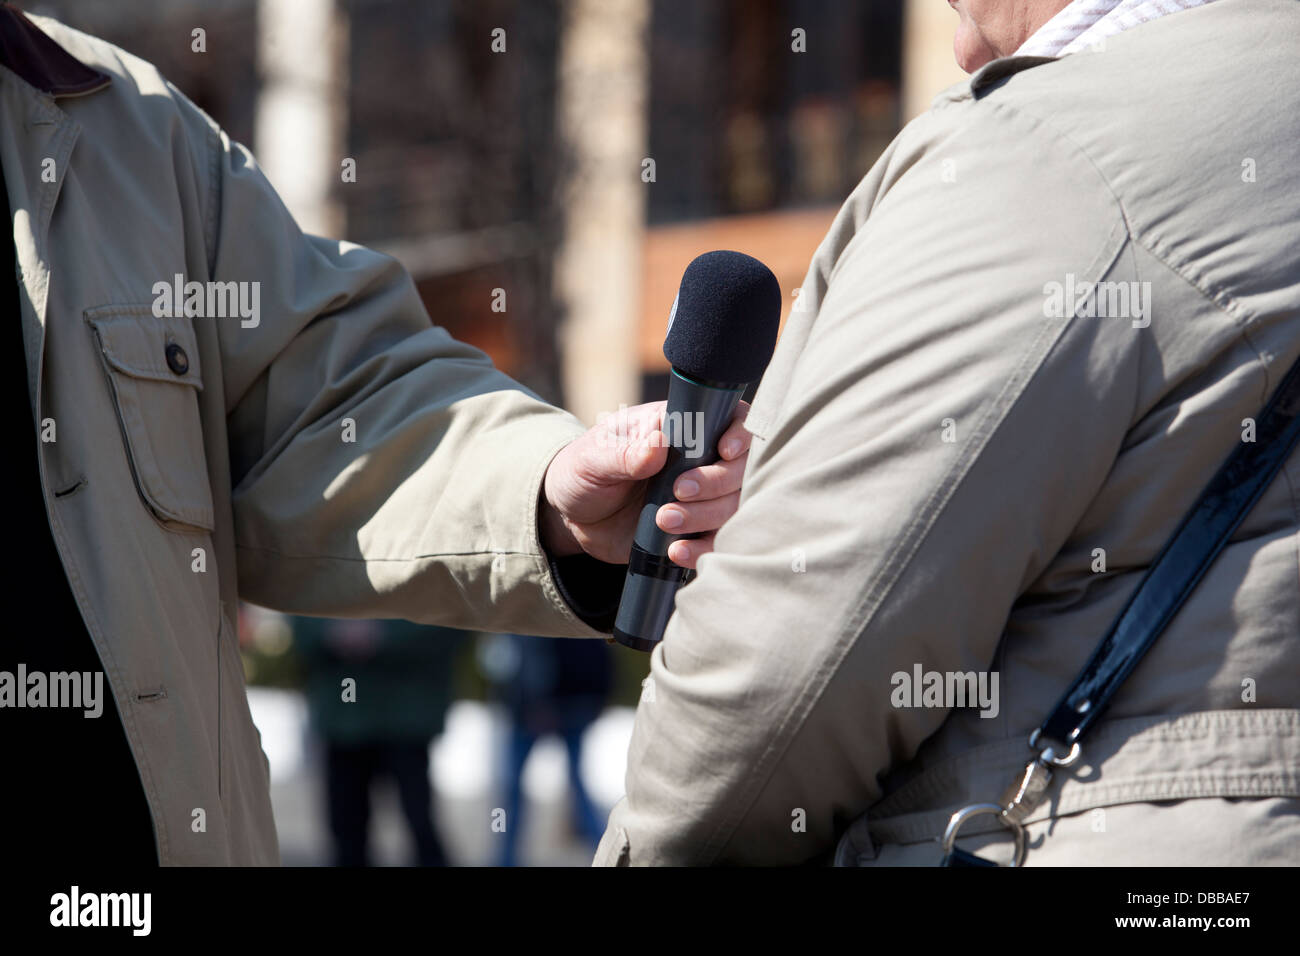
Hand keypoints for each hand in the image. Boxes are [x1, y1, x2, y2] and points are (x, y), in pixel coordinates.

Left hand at [540, 401, 750, 568]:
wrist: (572, 516)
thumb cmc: (582, 470)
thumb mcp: (594, 457)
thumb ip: (625, 453)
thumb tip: (658, 444)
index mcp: (680, 427)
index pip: (730, 419)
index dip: (740, 434)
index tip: (724, 452)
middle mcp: (699, 460)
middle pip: (739, 468)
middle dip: (715, 483)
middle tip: (678, 492)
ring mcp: (700, 497)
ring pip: (732, 505)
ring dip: (705, 516)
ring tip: (663, 520)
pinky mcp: (693, 530)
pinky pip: (715, 541)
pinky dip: (701, 549)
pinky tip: (675, 551)